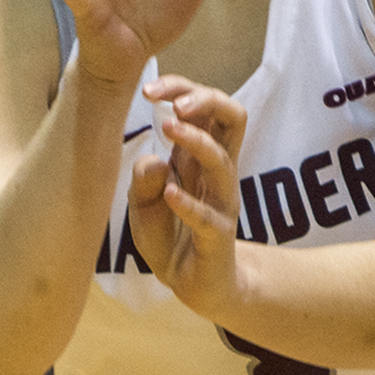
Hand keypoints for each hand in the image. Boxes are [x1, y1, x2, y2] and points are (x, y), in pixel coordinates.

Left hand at [128, 75, 245, 313]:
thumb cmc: (171, 234)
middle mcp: (218, 173)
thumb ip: (142, 178)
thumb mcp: (142, 203)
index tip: (149, 89)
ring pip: (223, 161)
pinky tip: (169, 194)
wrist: (194, 284)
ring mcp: (221, 204)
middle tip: (175, 102)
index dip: (181, 89)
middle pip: (233, 118)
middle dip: (206, 99)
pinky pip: (209, 216)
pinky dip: (189, 204)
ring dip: (196, 141)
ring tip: (168, 128)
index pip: (205, 107)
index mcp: (200, 156)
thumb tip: (154, 158)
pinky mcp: (218, 238)